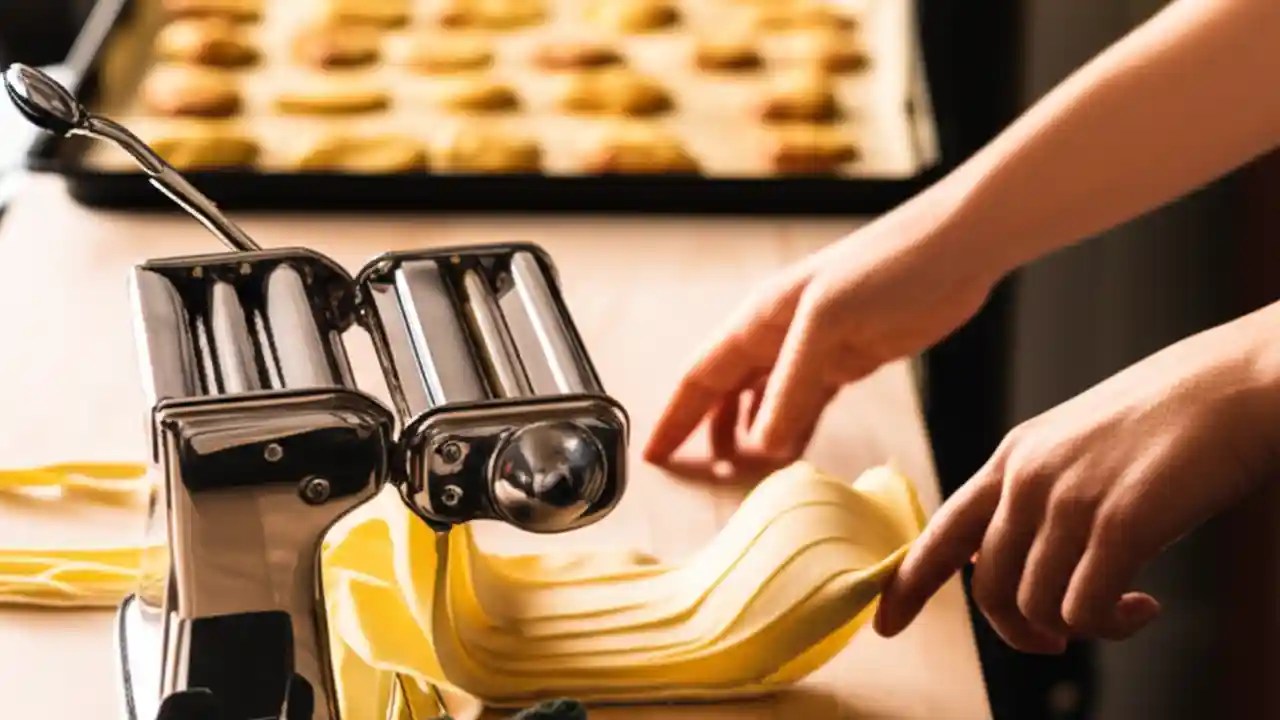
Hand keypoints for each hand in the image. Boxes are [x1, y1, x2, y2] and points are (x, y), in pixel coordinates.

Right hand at [643, 202, 1002, 476]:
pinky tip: (786, 456)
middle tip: (693, 478)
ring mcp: (813, 350)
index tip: (651, 455)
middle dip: (705, 433)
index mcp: (760, 319)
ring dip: (748, 437)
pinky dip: (791, 431)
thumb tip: (761, 447)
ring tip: (737, 478)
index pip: (701, 376)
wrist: (955, 250)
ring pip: (764, 402)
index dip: (675, 416)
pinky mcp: (848, 361)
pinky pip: (805, 405)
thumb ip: (793, 386)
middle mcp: (777, 336)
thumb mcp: (829, 324)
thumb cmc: (887, 269)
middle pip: (726, 392)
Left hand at [874, 304, 1279, 651]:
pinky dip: (1112, 625)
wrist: (1240, 382)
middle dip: (1020, 631)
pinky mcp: (1120, 524)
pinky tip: (1146, 605)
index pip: (941, 532)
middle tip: (1059, 642)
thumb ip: (1039, 492)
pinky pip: (1085, 610)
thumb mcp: (1078, 443)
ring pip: (1037, 606)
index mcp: (1013, 456)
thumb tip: (1020, 560)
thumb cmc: (1170, 416)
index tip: (886, 625)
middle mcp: (1028, 477)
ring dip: (1078, 628)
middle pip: (989, 588)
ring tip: (1122, 611)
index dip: (908, 585)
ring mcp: (1070, 500)